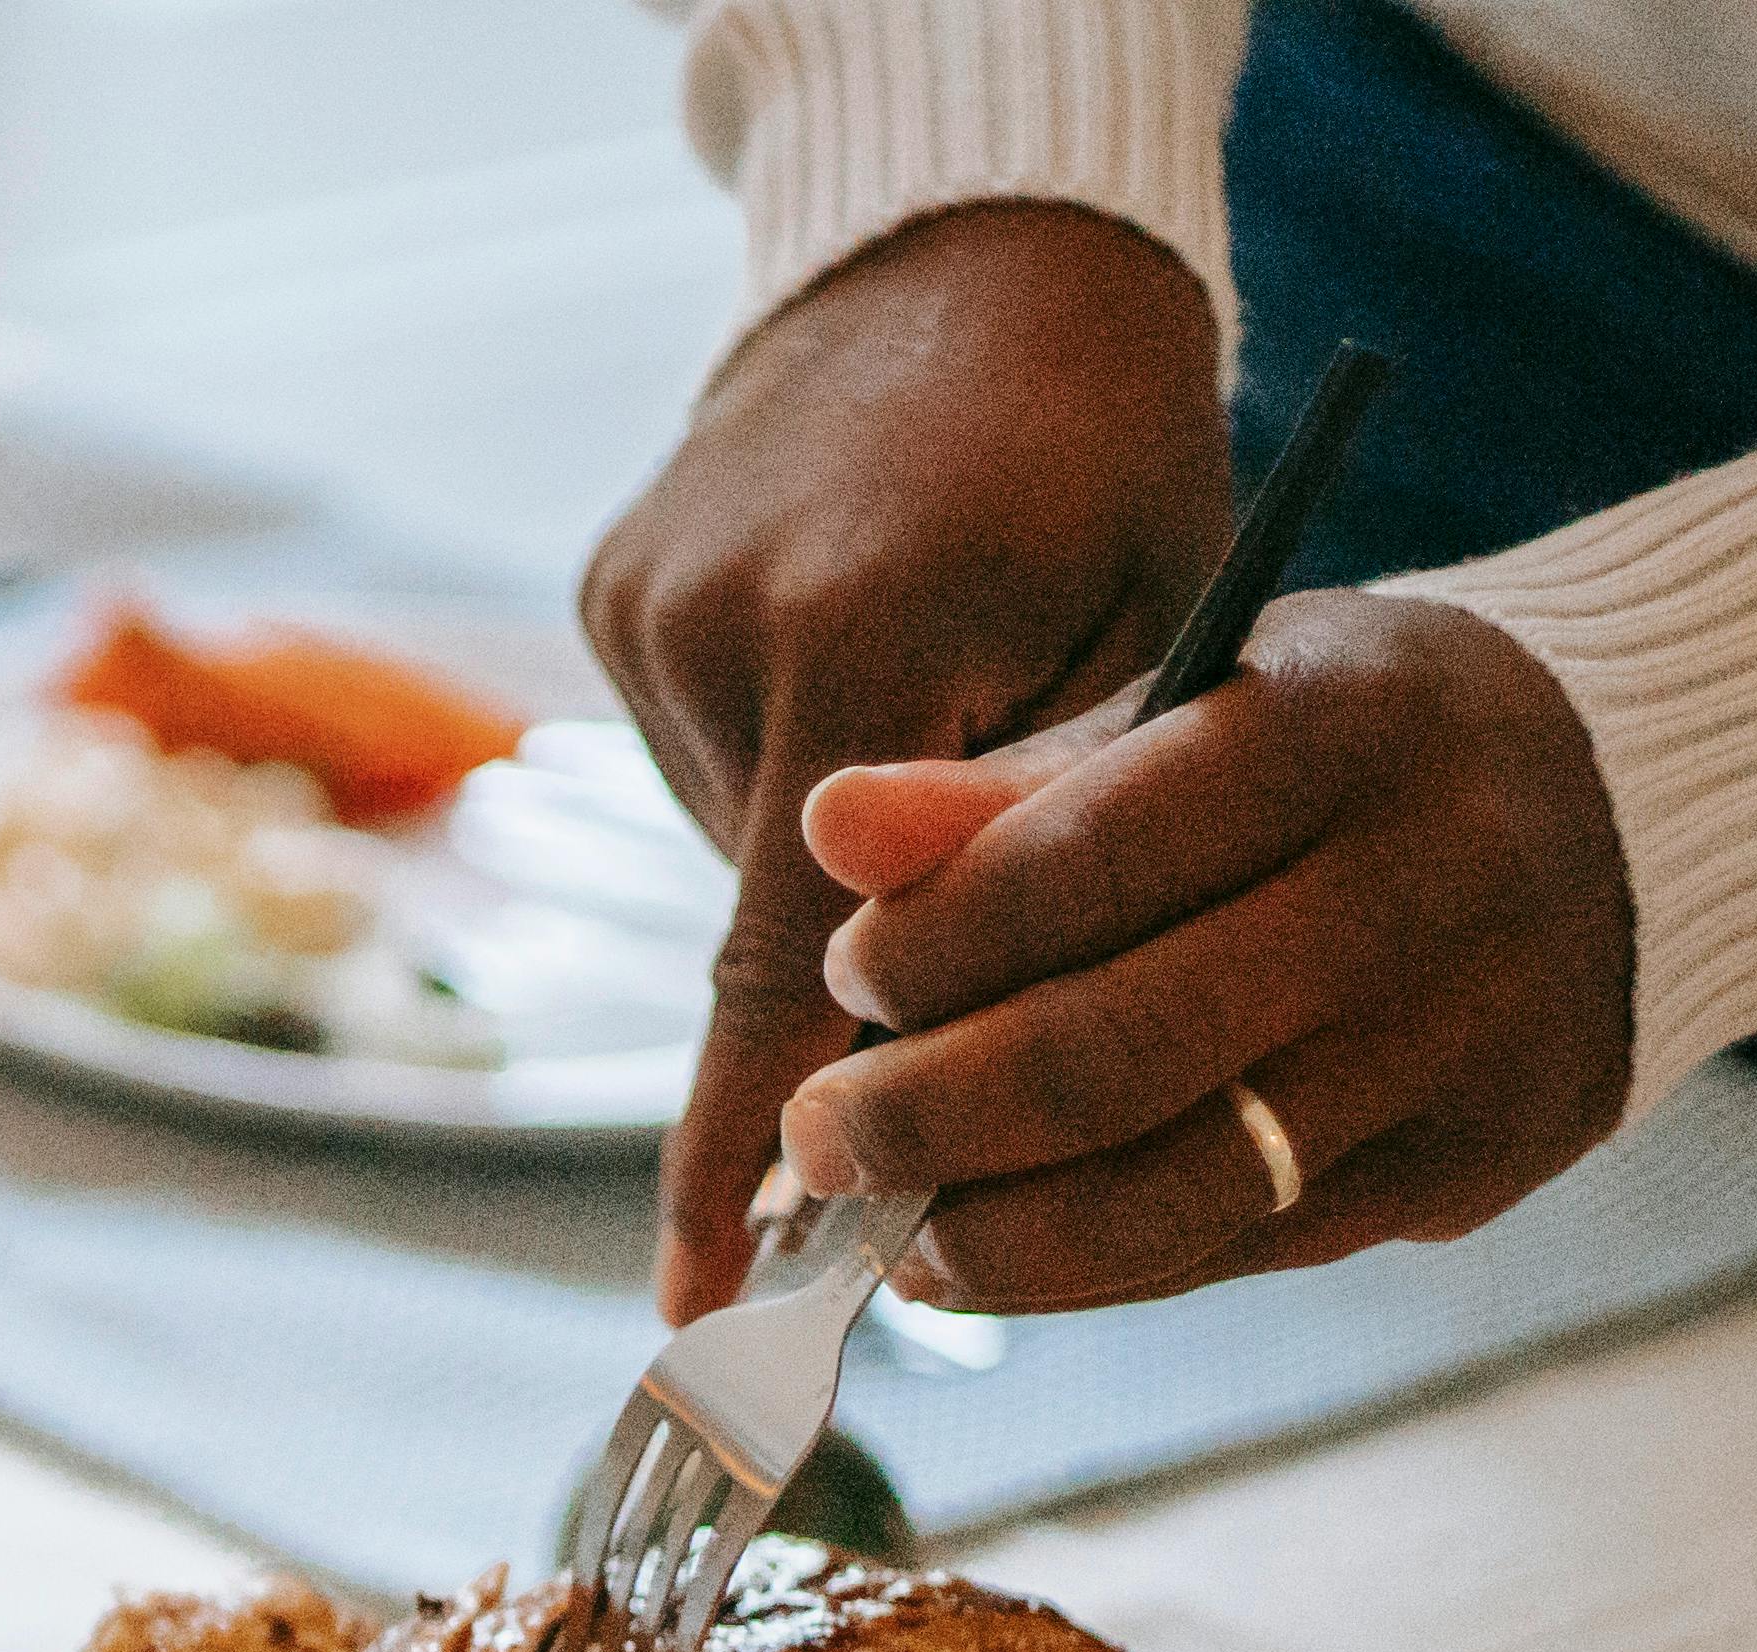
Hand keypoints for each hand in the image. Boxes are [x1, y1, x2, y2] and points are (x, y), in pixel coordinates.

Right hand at [581, 203, 1232, 1320]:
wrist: (971, 251)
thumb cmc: (1107, 457)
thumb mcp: (1144, 653)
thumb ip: (1057, 865)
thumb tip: (967, 1101)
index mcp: (864, 638)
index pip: (792, 966)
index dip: (755, 1147)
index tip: (713, 1295)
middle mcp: (719, 624)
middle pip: (770, 917)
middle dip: (856, 983)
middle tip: (932, 1008)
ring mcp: (646, 604)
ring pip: (737, 843)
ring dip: (835, 862)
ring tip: (946, 722)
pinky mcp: (612, 585)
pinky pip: (705, 754)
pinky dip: (790, 765)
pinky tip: (870, 667)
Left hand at [770, 589, 1635, 1310]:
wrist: (1635, 801)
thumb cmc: (1354, 743)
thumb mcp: (1204, 702)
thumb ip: (1014, 783)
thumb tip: (831, 832)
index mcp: (1344, 730)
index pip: (1088, 861)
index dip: (937, 940)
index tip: (845, 973)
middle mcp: (1423, 892)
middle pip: (1118, 1051)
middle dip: (930, 1116)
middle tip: (820, 1139)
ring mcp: (1460, 1048)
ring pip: (1176, 1189)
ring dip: (995, 1234)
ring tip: (889, 1226)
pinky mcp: (1470, 1167)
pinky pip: (1239, 1246)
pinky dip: (1091, 1268)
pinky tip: (994, 1252)